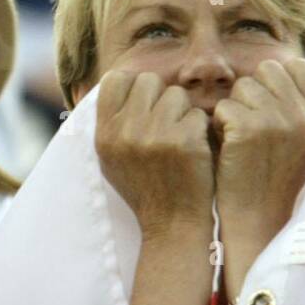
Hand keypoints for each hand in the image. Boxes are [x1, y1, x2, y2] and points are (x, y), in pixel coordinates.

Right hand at [95, 70, 213, 241]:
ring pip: (176, 95)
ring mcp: (155, 136)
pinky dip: (200, 130)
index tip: (144, 106)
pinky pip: (198, 114)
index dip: (134, 87)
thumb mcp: (113, 158)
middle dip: (160, 98)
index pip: (115, 78)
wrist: (171, 225)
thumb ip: (113, 122)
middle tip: (165, 125)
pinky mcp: (185, 141)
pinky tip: (194, 152)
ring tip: (178, 141)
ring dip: (182, 113)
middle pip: (148, 80)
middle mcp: (124, 132)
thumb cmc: (145, 188)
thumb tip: (120, 81)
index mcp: (104, 134)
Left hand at [213, 58, 304, 241]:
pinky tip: (227, 148)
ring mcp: (277, 119)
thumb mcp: (302, 141)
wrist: (258, 222)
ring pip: (243, 86)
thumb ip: (299, 106)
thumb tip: (283, 67)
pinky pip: (224, 107)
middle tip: (248, 125)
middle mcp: (304, 113)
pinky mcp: (248, 129)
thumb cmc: (275, 181)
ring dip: (234, 109)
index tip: (265, 107)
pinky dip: (218, 125)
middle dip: (252, 92)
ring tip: (239, 140)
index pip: (296, 66)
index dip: (273, 81)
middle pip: (267, 70)